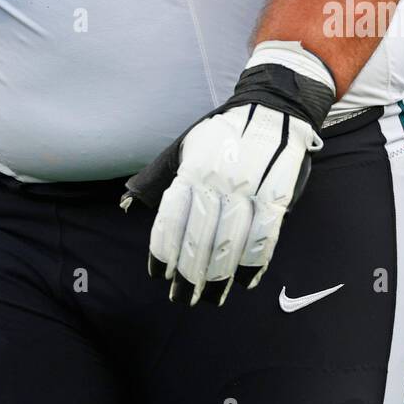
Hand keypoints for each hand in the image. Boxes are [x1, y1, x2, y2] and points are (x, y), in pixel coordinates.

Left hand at [121, 40, 334, 305]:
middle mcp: (218, 179)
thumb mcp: (186, 146)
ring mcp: (250, 187)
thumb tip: (126, 207)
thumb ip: (162, 177)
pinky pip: (265, 235)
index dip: (164, 250)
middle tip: (182, 297)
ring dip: (218, 276)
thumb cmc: (222, 134)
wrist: (271, 106)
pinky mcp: (277, 193)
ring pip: (231, 241)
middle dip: (189, 273)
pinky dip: (255, 262)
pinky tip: (245, 281)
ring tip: (210, 297)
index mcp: (192, 168)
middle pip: (200, 236)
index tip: (160, 274)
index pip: (172, 217)